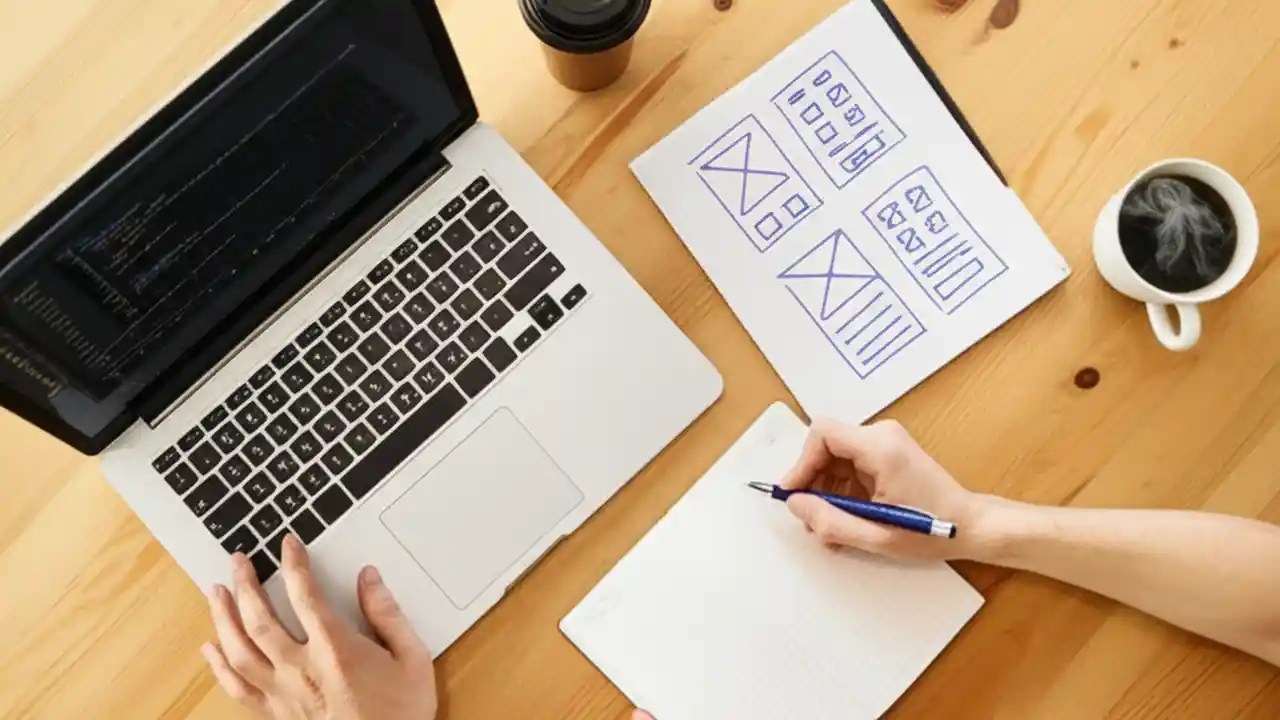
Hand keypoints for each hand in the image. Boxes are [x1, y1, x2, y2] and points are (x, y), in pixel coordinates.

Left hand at [203, 535, 436, 718]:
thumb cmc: (401, 714)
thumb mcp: (413, 660)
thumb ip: (388, 615)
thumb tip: (368, 578)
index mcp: (336, 651)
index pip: (305, 595)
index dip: (294, 564)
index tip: (287, 544)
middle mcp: (301, 669)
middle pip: (260, 618)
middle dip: (245, 584)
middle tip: (237, 560)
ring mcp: (283, 695)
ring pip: (239, 650)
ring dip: (222, 617)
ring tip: (214, 592)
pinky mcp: (276, 716)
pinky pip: (237, 688)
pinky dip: (219, 667)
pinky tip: (210, 648)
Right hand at [780, 419, 987, 559]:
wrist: (972, 525)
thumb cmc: (933, 530)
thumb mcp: (876, 536)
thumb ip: (830, 520)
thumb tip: (795, 503)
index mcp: (881, 447)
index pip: (822, 434)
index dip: (801, 463)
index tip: (794, 494)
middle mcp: (882, 435)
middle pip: (826, 447)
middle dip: (812, 482)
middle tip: (812, 518)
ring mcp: (886, 443)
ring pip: (835, 458)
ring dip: (826, 491)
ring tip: (830, 526)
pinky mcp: (887, 454)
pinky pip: (849, 466)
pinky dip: (841, 491)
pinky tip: (846, 518)